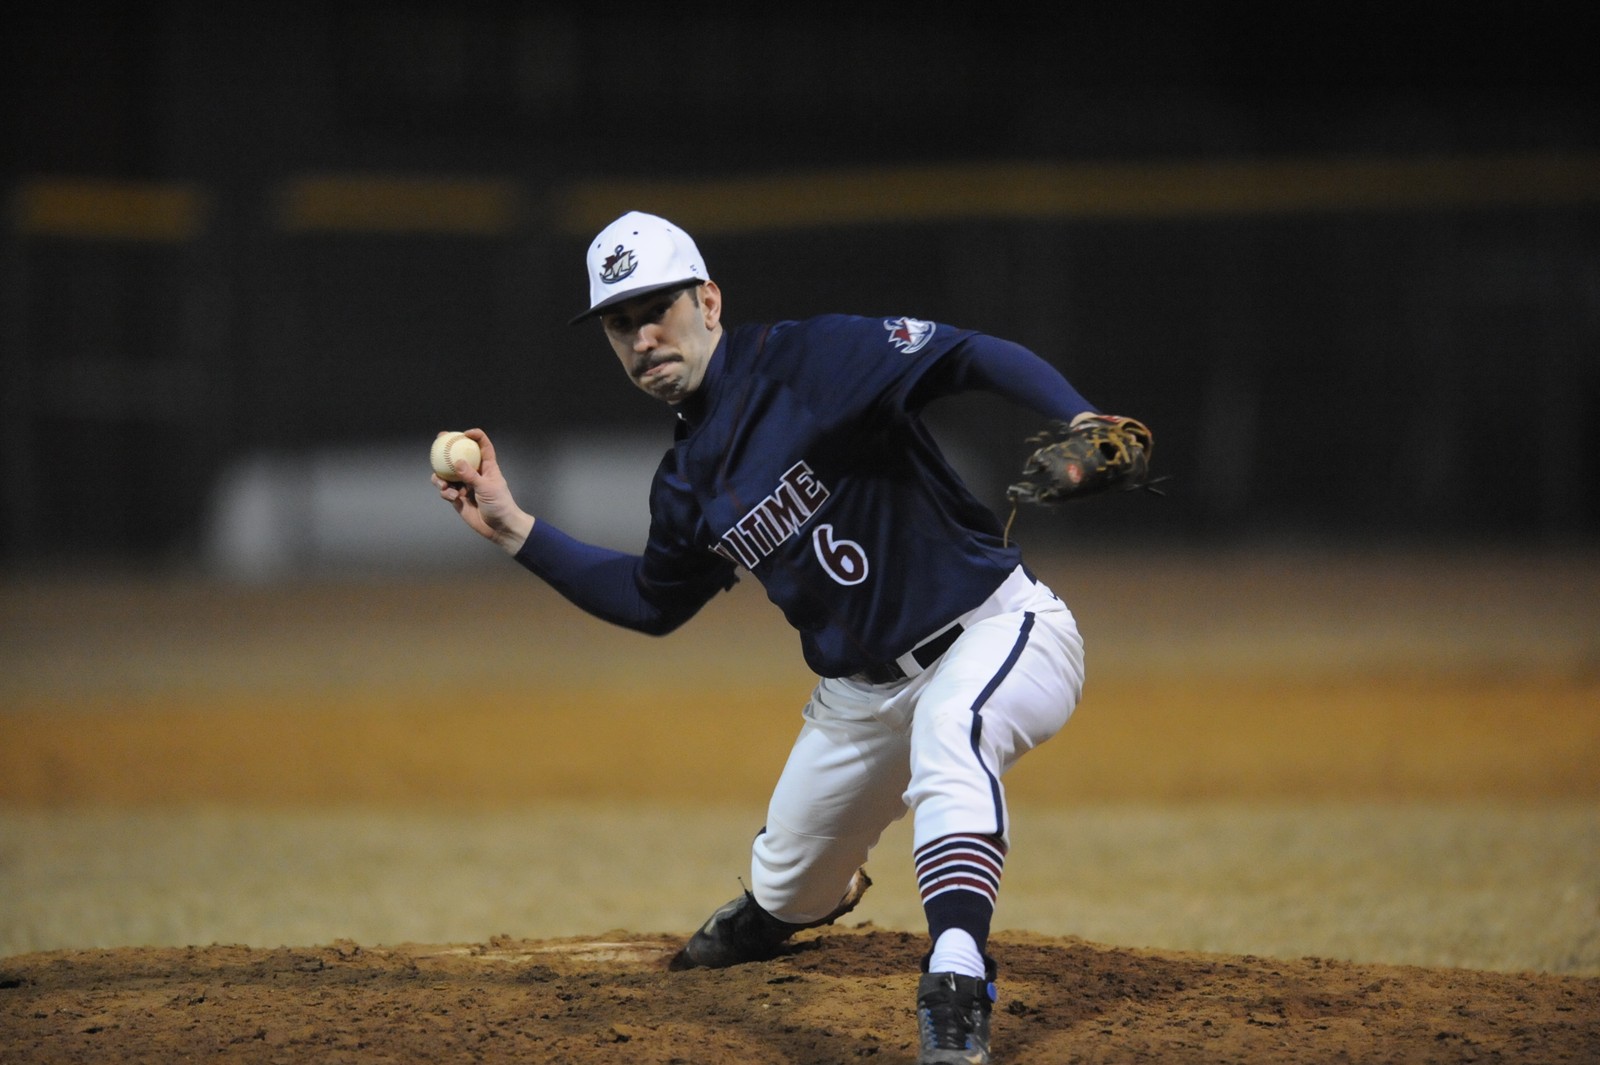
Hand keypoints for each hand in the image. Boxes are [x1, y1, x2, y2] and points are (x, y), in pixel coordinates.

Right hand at [432, 428, 534, 553]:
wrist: (500, 528)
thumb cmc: (500, 506)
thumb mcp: (487, 488)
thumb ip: (471, 476)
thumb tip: (457, 462)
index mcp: (487, 468)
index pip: (483, 447)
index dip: (475, 436)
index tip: (464, 433)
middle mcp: (475, 474)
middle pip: (460, 457)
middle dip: (448, 449)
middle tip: (438, 444)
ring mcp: (465, 486)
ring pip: (447, 475)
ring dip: (441, 477)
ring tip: (442, 483)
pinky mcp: (458, 499)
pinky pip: (446, 491)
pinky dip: (445, 492)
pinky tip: (451, 497)